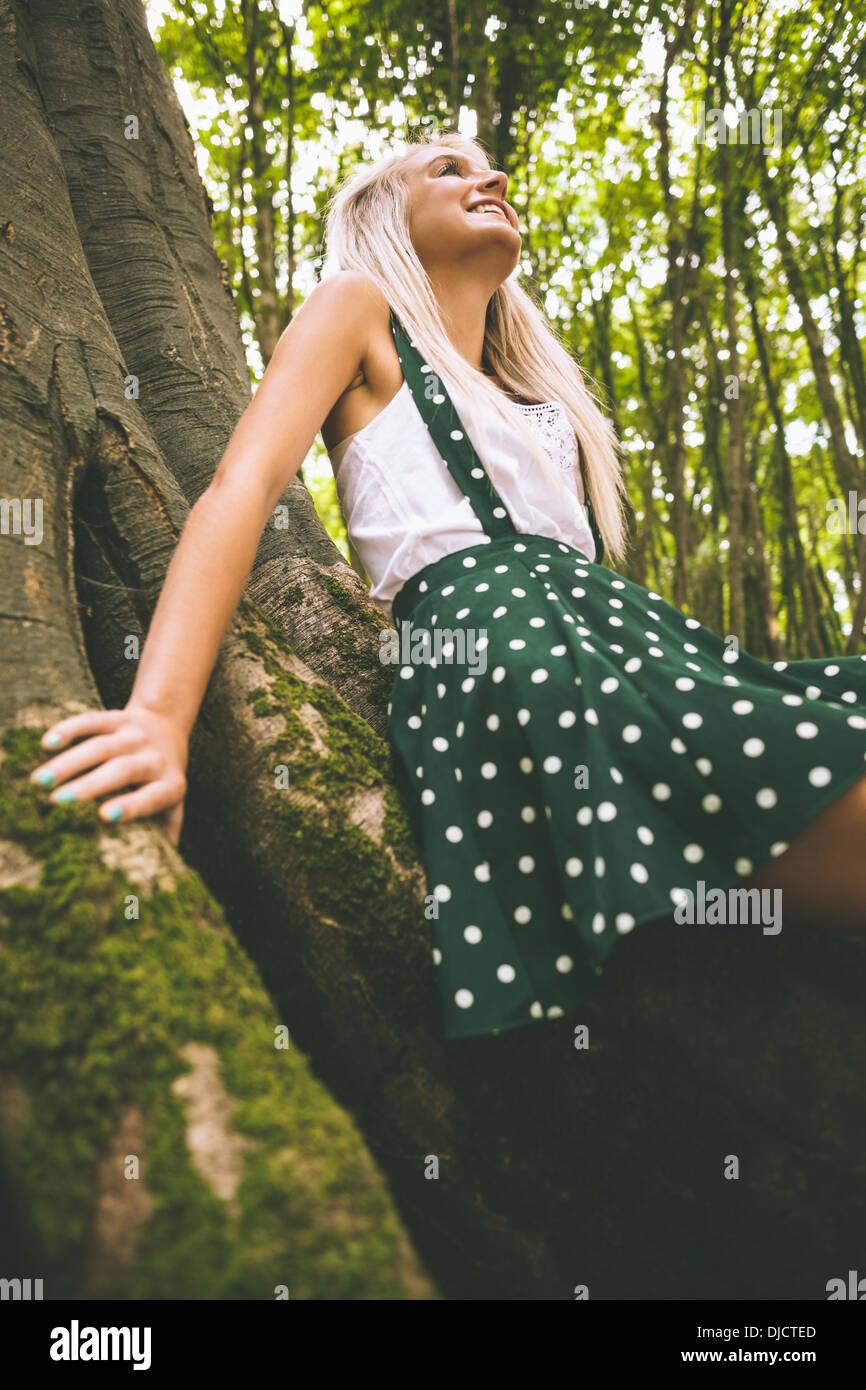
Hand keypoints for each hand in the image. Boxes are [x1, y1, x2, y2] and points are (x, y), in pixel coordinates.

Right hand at [30, 706, 188, 845]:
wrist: (166, 726)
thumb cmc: (161, 778)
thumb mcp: (171, 804)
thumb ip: (166, 830)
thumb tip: (157, 868)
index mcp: (170, 785)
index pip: (152, 796)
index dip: (131, 806)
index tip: (105, 816)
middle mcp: (155, 758)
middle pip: (121, 770)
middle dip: (89, 786)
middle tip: (57, 802)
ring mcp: (135, 735)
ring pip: (101, 746)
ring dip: (69, 763)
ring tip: (41, 780)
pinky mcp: (117, 718)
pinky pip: (93, 721)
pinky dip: (70, 729)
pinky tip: (48, 743)